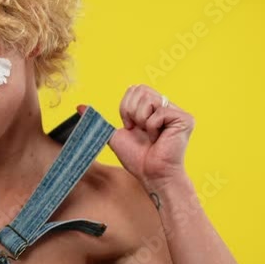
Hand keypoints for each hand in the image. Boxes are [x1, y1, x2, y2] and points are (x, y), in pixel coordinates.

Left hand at [77, 84, 194, 188]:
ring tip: (150, 135)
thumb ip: (99, 119)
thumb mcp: (114, 135)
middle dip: (132, 112)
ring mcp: (176, 111)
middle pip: (140, 89)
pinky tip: (159, 139)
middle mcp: (166, 106)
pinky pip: (159, 112)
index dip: (126, 108)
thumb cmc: (137, 158)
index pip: (134, 89)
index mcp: (152, 107)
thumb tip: (79, 106)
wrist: (151, 174)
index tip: (130, 127)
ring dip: (142, 121)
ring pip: (148, 99)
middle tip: (139, 130)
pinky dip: (153, 127)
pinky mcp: (185, 119)